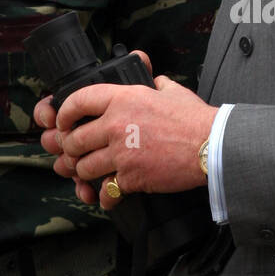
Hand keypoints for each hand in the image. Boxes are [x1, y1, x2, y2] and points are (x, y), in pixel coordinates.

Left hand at [33, 51, 216, 209]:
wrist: (211, 145)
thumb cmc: (194, 119)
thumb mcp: (172, 91)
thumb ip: (155, 83)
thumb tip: (153, 79)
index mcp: (123, 99)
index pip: (77, 102)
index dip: (64, 114)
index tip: (63, 122)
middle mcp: (116, 124)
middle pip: (74, 140)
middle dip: (71, 149)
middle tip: (78, 152)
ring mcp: (121, 153)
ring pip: (84, 168)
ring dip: (86, 172)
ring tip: (94, 172)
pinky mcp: (131, 177)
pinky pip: (106, 191)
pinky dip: (106, 196)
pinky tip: (111, 195)